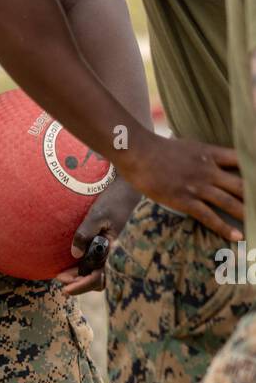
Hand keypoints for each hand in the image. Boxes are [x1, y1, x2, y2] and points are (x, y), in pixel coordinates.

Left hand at [56, 177, 135, 296]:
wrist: (130, 187)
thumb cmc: (116, 199)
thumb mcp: (98, 214)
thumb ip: (85, 233)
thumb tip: (75, 254)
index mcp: (115, 250)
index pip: (98, 277)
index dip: (81, 285)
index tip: (65, 289)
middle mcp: (116, 254)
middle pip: (98, 280)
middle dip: (78, 283)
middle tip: (60, 278)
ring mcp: (115, 250)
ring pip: (99, 273)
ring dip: (82, 276)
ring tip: (64, 274)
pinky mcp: (111, 244)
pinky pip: (99, 262)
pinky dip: (87, 266)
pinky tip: (75, 262)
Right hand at [118, 130, 243, 240]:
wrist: (139, 153)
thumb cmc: (158, 149)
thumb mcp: (188, 146)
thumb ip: (203, 155)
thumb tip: (209, 161)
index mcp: (211, 154)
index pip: (242, 159)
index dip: (255, 167)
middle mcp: (209, 170)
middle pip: (242, 184)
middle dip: (254, 196)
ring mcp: (198, 186)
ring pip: (229, 202)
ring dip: (246, 214)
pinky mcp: (185, 200)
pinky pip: (209, 216)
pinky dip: (224, 228)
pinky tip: (237, 236)